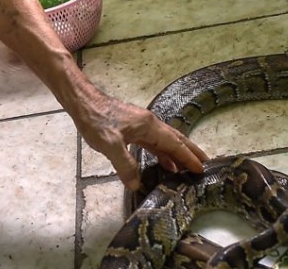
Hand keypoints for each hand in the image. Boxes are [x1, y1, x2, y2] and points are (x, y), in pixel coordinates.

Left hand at [70, 83, 207, 190]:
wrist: (82, 101)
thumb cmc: (96, 120)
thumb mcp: (110, 145)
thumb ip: (125, 165)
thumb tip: (137, 185)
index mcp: (149, 126)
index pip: (174, 144)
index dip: (187, 157)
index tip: (202, 169)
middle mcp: (149, 123)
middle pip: (175, 139)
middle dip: (190, 152)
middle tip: (205, 165)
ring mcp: (141, 124)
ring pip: (165, 140)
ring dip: (177, 153)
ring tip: (187, 167)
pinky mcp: (132, 127)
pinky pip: (153, 141)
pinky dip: (162, 152)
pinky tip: (163, 161)